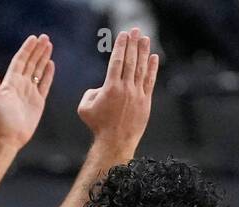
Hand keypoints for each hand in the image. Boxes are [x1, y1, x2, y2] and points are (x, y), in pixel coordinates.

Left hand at [0, 34, 54, 150]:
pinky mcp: (38, 102)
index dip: (27, 49)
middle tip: (45, 37)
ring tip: (49, 46)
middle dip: (37, 50)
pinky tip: (51, 64)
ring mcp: (30, 92)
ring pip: (38, 71)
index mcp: (11, 82)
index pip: (20, 61)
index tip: (33, 38)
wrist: (9, 137)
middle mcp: (20, 84)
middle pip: (31, 62)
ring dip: (43, 58)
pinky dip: (48, 74)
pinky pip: (44, 84)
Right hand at [78, 28, 158, 152]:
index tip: (124, 35)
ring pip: (141, 69)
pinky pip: (150, 82)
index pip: (117, 61)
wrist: (115, 143)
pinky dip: (152, 69)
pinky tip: (154, 57)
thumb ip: (90, 92)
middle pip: (131, 61)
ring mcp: (137, 95)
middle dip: (133, 44)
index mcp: (111, 88)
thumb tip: (100, 88)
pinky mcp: (146, 102)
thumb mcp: (85, 107)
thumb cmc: (98, 126)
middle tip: (136, 30)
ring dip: (143, 52)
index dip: (121, 46)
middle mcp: (126, 89)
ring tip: (145, 39)